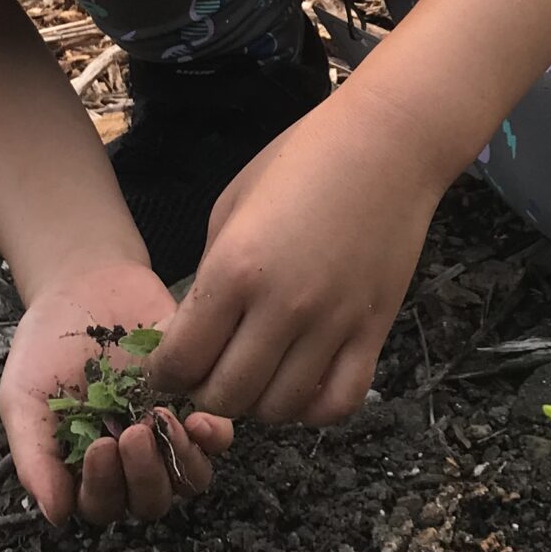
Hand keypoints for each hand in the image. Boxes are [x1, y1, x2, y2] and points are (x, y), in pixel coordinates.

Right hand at [0, 261, 234, 526]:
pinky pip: (217, 439)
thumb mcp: (22, 399)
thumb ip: (34, 458)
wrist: (83, 285)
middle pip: (150, 501)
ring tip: (162, 421)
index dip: (103, 489)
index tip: (98, 446)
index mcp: (86, 468)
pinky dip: (213, 438)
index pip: (101, 505)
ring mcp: (166, 433)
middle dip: (143, 477)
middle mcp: (130, 460)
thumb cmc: (46, 345)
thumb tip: (57, 516)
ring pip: (188, 479)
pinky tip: (200, 419)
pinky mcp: (197, 401)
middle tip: (131, 434)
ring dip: (179, 463)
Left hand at [152, 96, 443, 424]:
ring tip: (255, 377)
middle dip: (205, 393)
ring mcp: (332, 324)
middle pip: (226, 396)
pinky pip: (338, 402)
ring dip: (257, 404)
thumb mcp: (231, 207)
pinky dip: (312, 409)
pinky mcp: (374, 330)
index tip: (168, 368)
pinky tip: (301, 386)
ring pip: (279, 408)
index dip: (164, 375)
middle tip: (210, 373)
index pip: (181, 361)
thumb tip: (197, 330)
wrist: (386, 142)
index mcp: (234, 270)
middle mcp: (281, 307)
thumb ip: (211, 275)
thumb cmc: (300, 160)